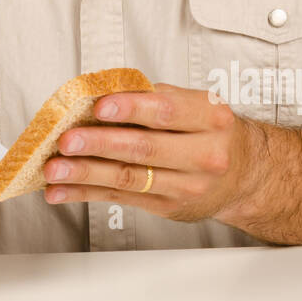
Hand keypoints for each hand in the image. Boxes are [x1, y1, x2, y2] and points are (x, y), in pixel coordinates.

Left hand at [41, 82, 255, 222]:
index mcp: (210, 119)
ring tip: (54, 168)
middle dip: (99, 144)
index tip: (100, 106)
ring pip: (128, 178)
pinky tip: (61, 189)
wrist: (247, 176)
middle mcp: (203, 155)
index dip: (132, 107)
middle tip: (67, 140)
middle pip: (144, 149)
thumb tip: (101, 93)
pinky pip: (120, 198)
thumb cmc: (212, 133)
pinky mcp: (167, 207)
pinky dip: (86, 193)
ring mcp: (185, 186)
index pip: (167, 112)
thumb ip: (154, 98)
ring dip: (84, 173)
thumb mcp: (197, 106)